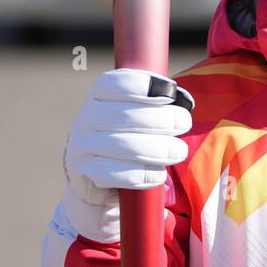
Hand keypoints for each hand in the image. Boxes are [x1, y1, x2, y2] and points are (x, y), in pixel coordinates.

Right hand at [59, 68, 193, 241]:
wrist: (98, 182)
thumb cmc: (128, 140)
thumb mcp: (138, 117)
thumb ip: (157, 104)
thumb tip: (184, 101)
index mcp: (98, 97)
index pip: (113, 83)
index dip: (142, 84)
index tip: (170, 94)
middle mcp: (86, 118)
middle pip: (126, 115)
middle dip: (163, 119)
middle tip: (184, 124)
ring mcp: (82, 146)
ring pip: (124, 145)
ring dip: (159, 149)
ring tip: (178, 152)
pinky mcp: (85, 173)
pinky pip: (116, 173)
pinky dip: (143, 174)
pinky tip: (159, 174)